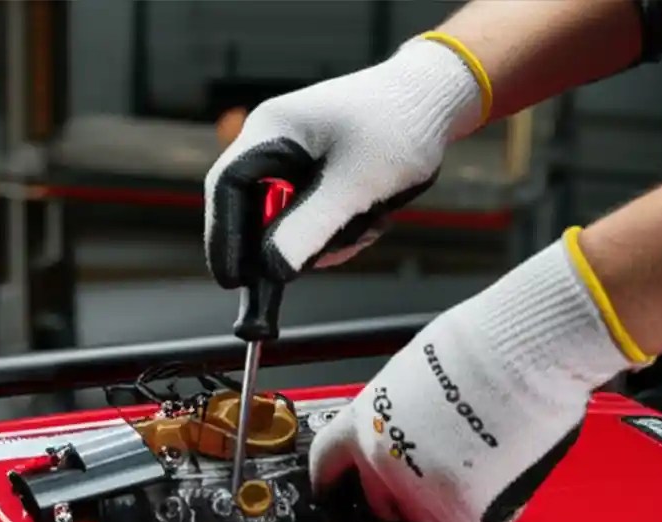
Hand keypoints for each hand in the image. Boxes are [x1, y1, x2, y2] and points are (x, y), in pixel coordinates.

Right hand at [203, 37, 483, 288]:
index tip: (233, 281)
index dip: (223, 237)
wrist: (438, 100)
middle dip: (291, 242)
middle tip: (319, 260)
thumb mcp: (355, 182)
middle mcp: (276, 147)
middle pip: (256, 213)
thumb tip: (272, 270)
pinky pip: (317, 223)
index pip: (227, 189)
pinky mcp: (322, 181)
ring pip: (291, 226)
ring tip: (370, 223)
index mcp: (271, 131)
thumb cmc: (398, 125)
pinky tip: (374, 218)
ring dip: (328, 239)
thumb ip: (311, 225)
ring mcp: (298, 165)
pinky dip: (343, 232)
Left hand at [309, 239, 635, 521]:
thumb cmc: (479, 349)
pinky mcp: (460, 514)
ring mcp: (419, 493)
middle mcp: (382, 462)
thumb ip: (398, 412)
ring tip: (470, 468)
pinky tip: (495, 477)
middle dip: (399, 494)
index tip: (334, 488)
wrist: (522, 356)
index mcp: (363, 422)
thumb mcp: (412, 373)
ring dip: (440, 504)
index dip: (331, 478)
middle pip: (378, 501)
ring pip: (423, 520)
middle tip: (430, 474)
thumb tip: (408, 425)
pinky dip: (482, 510)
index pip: (326, 463)